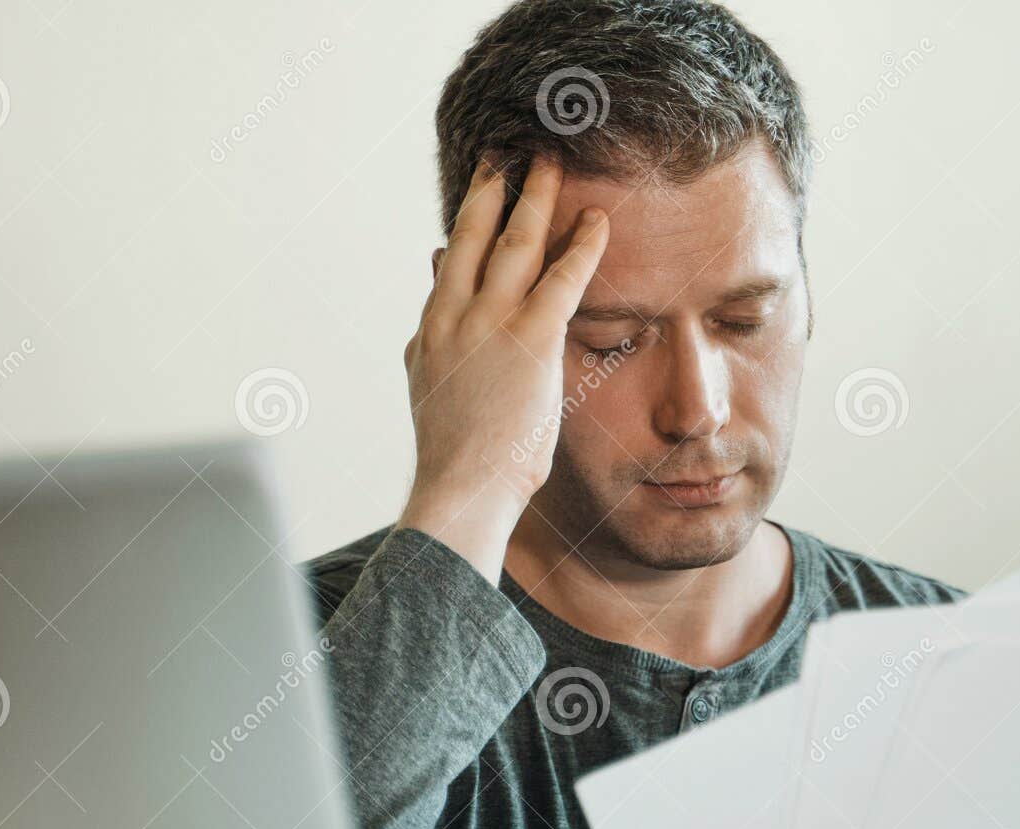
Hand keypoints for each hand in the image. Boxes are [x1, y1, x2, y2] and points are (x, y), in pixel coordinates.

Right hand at [398, 154, 609, 582]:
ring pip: (515, 243)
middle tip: (511, 150)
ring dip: (536, 197)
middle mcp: (454, 315)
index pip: (451, 260)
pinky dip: (581, 246)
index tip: (483, 186)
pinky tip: (597, 220)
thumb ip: (427, 350)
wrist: (461, 487)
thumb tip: (422, 325)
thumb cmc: (454, 455)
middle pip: (474, 234)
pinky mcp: (529, 340)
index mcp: (431, 329)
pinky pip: (561, 279)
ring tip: (552, 162)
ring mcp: (489, 324)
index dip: (470, 219)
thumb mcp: (427, 392)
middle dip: (494, 187)